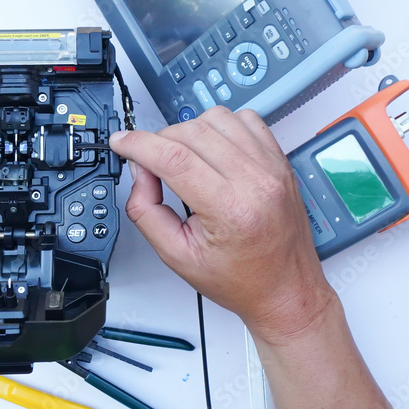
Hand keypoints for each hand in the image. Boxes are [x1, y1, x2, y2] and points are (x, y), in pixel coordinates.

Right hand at [109, 107, 334, 342]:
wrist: (285, 290)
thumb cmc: (241, 280)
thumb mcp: (177, 257)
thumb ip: (146, 212)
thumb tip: (140, 172)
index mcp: (231, 210)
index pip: (174, 158)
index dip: (139, 144)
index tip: (122, 142)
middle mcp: (256, 183)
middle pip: (192, 133)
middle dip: (160, 141)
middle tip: (152, 163)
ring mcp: (272, 168)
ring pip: (218, 118)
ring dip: (190, 130)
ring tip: (186, 159)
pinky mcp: (280, 161)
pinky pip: (247, 119)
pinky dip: (222, 127)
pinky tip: (214, 150)